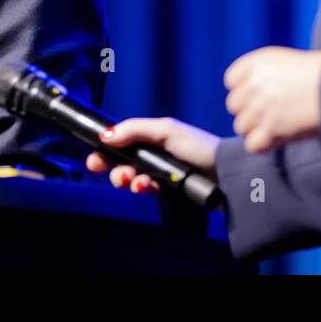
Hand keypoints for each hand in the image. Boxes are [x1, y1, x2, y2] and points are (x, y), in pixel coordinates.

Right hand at [85, 117, 219, 193]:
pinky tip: (149, 188)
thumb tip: (106, 134)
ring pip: (132, 179)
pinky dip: (144, 189)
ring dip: (129, 181)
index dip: (105, 152)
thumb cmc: (199, 146)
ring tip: (137, 182)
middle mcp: (154, 154)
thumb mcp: (166, 131)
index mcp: (152, 137)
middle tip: (119, 175)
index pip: (121, 143)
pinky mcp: (168, 191)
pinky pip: (147, 191)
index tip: (94, 161)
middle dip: (116, 170)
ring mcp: (160, 173)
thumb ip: (134, 130)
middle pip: (122, 163)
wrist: (226, 174)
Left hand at [224, 47, 320, 152]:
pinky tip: (276, 139)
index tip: (260, 94)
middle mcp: (255, 83)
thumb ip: (264, 72)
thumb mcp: (287, 60)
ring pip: (241, 126)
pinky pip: (252, 144)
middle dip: (250, 110)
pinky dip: (263, 145)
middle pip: (234, 104)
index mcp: (257, 62)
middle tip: (272, 112)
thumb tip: (250, 90)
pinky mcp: (272, 129)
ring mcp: (261, 107)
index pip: (231, 80)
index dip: (245, 89)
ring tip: (277, 126)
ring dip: (256, 128)